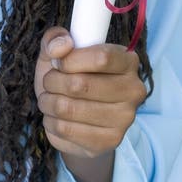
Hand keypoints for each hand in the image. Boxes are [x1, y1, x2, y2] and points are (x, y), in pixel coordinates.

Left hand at [34, 27, 146, 159]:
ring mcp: (124, 119)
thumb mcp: (60, 52)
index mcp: (128, 61)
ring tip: (49, 99)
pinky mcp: (109, 142)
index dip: (70, 59)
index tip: (57, 62)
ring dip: (48, 102)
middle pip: (80, 84)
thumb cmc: (70, 76)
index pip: (101, 57)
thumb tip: (62, 45)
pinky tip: (56, 118)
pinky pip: (65, 130)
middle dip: (52, 81)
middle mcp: (133, 90)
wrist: (78, 117)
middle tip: (49, 81)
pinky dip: (50, 122)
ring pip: (67, 108)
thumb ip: (55, 39)